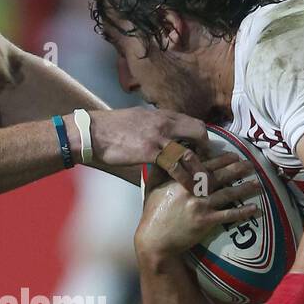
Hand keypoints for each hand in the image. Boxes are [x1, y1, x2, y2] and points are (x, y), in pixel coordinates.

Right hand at [87, 107, 209, 188]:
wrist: (93, 133)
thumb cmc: (111, 128)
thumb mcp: (138, 119)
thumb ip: (154, 125)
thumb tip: (161, 133)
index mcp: (163, 114)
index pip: (193, 123)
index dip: (202, 138)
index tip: (206, 152)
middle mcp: (165, 123)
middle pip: (199, 133)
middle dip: (208, 151)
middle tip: (210, 166)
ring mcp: (159, 137)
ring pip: (190, 153)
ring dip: (201, 170)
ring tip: (206, 183)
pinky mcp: (151, 152)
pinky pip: (175, 167)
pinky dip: (186, 179)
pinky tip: (190, 188)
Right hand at [136, 153, 259, 257]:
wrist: (154, 240)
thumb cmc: (152, 215)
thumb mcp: (152, 188)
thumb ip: (158, 171)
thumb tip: (160, 157)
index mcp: (181, 180)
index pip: (205, 165)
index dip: (222, 159)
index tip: (234, 155)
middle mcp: (193, 190)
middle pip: (220, 176)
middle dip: (237, 169)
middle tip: (251, 164)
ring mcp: (201, 206)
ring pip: (228, 193)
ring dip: (244, 188)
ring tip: (257, 183)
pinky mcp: (206, 221)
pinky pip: (228, 215)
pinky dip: (242, 212)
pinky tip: (254, 208)